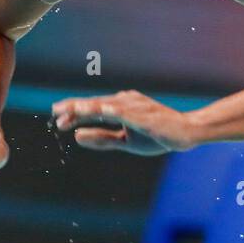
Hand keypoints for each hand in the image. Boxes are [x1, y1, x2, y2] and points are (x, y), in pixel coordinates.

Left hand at [52, 90, 194, 154]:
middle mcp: (126, 102)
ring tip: (71, 109)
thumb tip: (77, 136)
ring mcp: (136, 106)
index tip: (58, 120)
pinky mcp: (145, 115)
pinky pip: (125, 112)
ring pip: (107, 105)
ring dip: (88, 107)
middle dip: (75, 108)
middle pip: (96, 104)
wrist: (187, 132)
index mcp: (121, 106)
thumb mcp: (126, 141)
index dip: (75, 114)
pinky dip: (111, 109)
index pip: (93, 109)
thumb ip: (102, 138)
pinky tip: (101, 108)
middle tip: (56, 112)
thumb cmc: (158, 134)